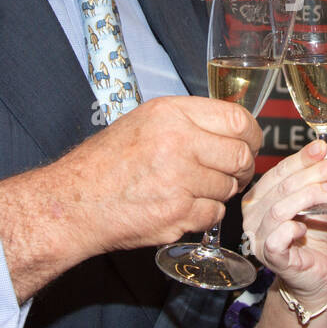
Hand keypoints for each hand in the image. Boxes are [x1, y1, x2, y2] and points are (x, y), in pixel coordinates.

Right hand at [0, 95, 260, 300]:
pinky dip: (205, 213)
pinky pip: (214, 214)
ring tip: (194, 189)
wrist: (75, 202)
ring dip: (220, 192)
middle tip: (233, 172)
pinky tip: (183, 206)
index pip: (237, 120)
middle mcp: (179, 142)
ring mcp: (180, 180)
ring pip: (229, 188)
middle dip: (242, 167)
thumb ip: (189, 121)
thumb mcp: (145, 122)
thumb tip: (231, 129)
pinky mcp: (178, 214)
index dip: (251, 135)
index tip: (250, 144)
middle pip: (240, 156)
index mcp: (172, 114)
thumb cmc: (107, 162)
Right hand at [241, 140, 326, 309]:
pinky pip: (276, 238)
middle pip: (283, 186)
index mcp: (261, 195)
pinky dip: (292, 228)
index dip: (303, 157)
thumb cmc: (312, 236)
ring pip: (280, 208)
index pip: (280, 170)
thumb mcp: (321, 199)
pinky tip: (306, 226)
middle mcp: (254, 214)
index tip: (326, 147)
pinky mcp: (270, 256)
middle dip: (316, 172)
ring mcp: (258, 236)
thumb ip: (324, 174)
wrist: (315, 274)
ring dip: (311, 195)